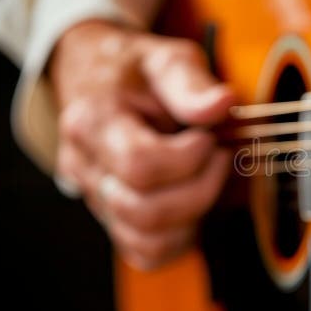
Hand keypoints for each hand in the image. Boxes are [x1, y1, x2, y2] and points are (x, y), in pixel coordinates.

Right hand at [52, 20, 235, 269]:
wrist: (97, 75)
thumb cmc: (136, 69)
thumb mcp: (166, 58)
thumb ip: (191, 83)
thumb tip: (224, 104)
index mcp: (92, 121)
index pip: (141, 165)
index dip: (189, 158)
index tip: (209, 136)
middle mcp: (86, 167)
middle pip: (144, 212)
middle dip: (201, 189)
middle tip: (219, 154)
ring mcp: (96, 199)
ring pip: (148, 242)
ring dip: (195, 215)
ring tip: (208, 175)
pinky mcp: (113, 219)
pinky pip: (148, 252)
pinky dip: (182, 236)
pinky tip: (195, 198)